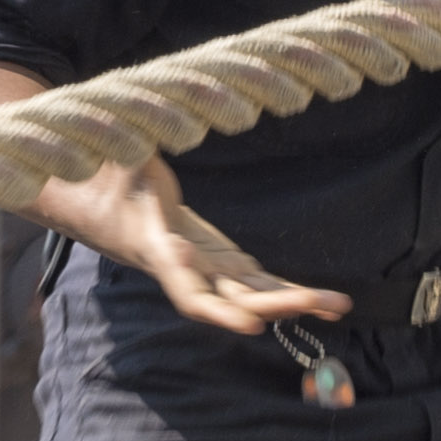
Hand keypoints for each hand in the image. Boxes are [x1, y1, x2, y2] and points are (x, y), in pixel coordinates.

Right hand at [76, 159, 346, 333]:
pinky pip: (259, 285)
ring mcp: (210, 270)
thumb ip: (139, 146)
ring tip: (339, 304)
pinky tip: (324, 301)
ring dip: (294, 301)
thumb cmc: (114, 178)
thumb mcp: (126, 158)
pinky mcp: (225, 264)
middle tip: (316, 302)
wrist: (102, 208)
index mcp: (161, 251)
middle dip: (275, 304)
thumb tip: (154, 116)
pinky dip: (289, 293)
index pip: (190, 291)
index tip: (251, 324)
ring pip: (253, 296)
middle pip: (234, 300)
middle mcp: (189, 270)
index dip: (219, 311)